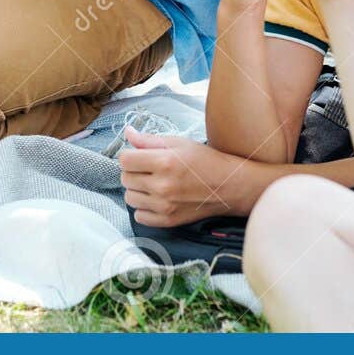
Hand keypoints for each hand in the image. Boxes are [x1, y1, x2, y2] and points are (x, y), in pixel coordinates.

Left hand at [119, 128, 252, 226]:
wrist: (229, 186)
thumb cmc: (205, 161)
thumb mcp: (178, 143)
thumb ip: (149, 140)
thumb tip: (127, 134)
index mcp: (165, 162)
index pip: (124, 160)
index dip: (130, 155)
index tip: (139, 156)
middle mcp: (163, 186)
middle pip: (125, 178)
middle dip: (133, 171)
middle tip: (148, 168)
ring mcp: (165, 206)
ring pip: (129, 198)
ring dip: (137, 189)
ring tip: (152, 183)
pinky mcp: (168, 220)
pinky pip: (139, 216)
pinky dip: (144, 208)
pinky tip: (156, 199)